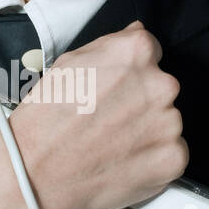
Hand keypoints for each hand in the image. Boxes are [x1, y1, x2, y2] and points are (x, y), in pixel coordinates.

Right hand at [2, 19, 189, 208]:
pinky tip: (123, 160)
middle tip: (109, 120)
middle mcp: (161, 84)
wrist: (35, 173)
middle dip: (140, 102)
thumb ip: (112, 46)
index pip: (151, 53)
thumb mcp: (70, 62)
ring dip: (147, 130)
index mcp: (137, 53)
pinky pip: (173, 152)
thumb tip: (136, 35)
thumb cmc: (46, 119)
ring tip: (112, 143)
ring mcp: (170, 123)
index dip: (130, 73)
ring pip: (167, 121)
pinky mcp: (174, 158)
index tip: (116, 90)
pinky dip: (153, 158)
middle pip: (161, 88)